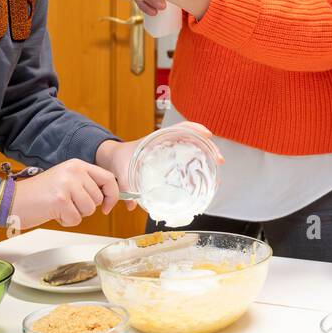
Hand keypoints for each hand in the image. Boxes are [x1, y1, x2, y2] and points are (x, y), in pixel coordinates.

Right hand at [10, 158, 121, 228]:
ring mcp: (67, 185)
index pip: (108, 178)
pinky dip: (66, 221)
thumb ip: (85, 184)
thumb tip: (108, 197)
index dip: (112, 195)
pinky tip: (53, 213)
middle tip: (67, 204)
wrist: (12, 200)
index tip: (107, 206)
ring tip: (59, 207)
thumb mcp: (65, 180)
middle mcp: (74, 171)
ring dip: (75, 214)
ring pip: (89, 210)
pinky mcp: (61, 200)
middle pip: (98, 198)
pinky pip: (76, 219)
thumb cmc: (39, 194)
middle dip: (85, 207)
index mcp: (77, 165)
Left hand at [96, 121, 221, 207]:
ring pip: (194, 146)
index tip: (208, 135)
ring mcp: (170, 149)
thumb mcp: (122, 172)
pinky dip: (198, 161)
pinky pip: (187, 156)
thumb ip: (125, 187)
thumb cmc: (119, 159)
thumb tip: (132, 205)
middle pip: (194, 137)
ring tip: (216, 166)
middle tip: (219, 159)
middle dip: (209, 145)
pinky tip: (205, 172)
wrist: (112, 157)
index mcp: (156, 139)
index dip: (196, 129)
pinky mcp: (169, 159)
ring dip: (207, 153)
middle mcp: (166, 142)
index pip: (181, 127)